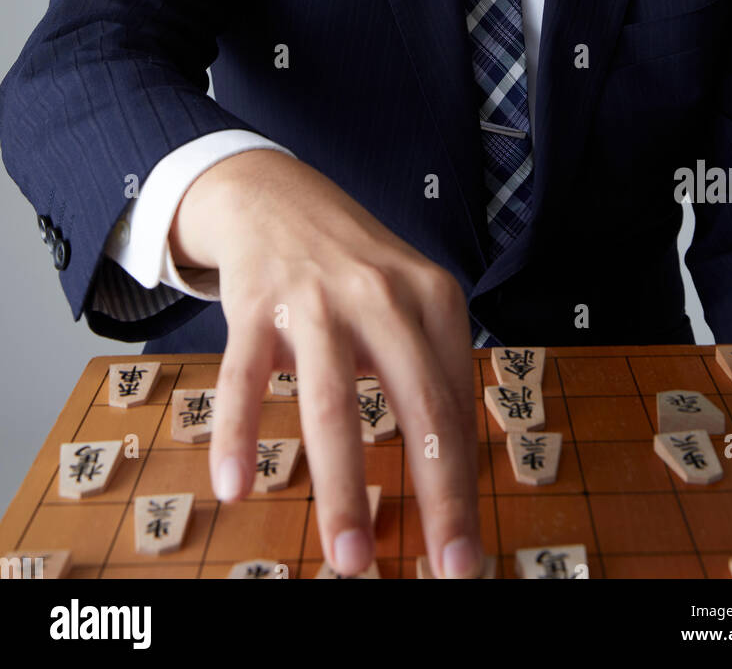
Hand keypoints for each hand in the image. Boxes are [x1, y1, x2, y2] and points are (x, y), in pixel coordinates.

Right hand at [169, 148, 482, 576]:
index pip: (455, 402)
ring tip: (349, 558)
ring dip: (342, 487)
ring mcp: (316, 297)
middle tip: (448, 568)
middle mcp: (382, 294)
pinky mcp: (256, 303)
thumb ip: (428, 368)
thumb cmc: (352, 263)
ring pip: (332, 401)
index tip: (466, 548)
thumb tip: (452, 470)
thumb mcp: (408, 298)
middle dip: (436, 493)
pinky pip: (244, 378)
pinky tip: (235, 489)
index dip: (463, 480)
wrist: (274, 193)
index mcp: (433, 297)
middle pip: (416, 402)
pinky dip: (238, 434)